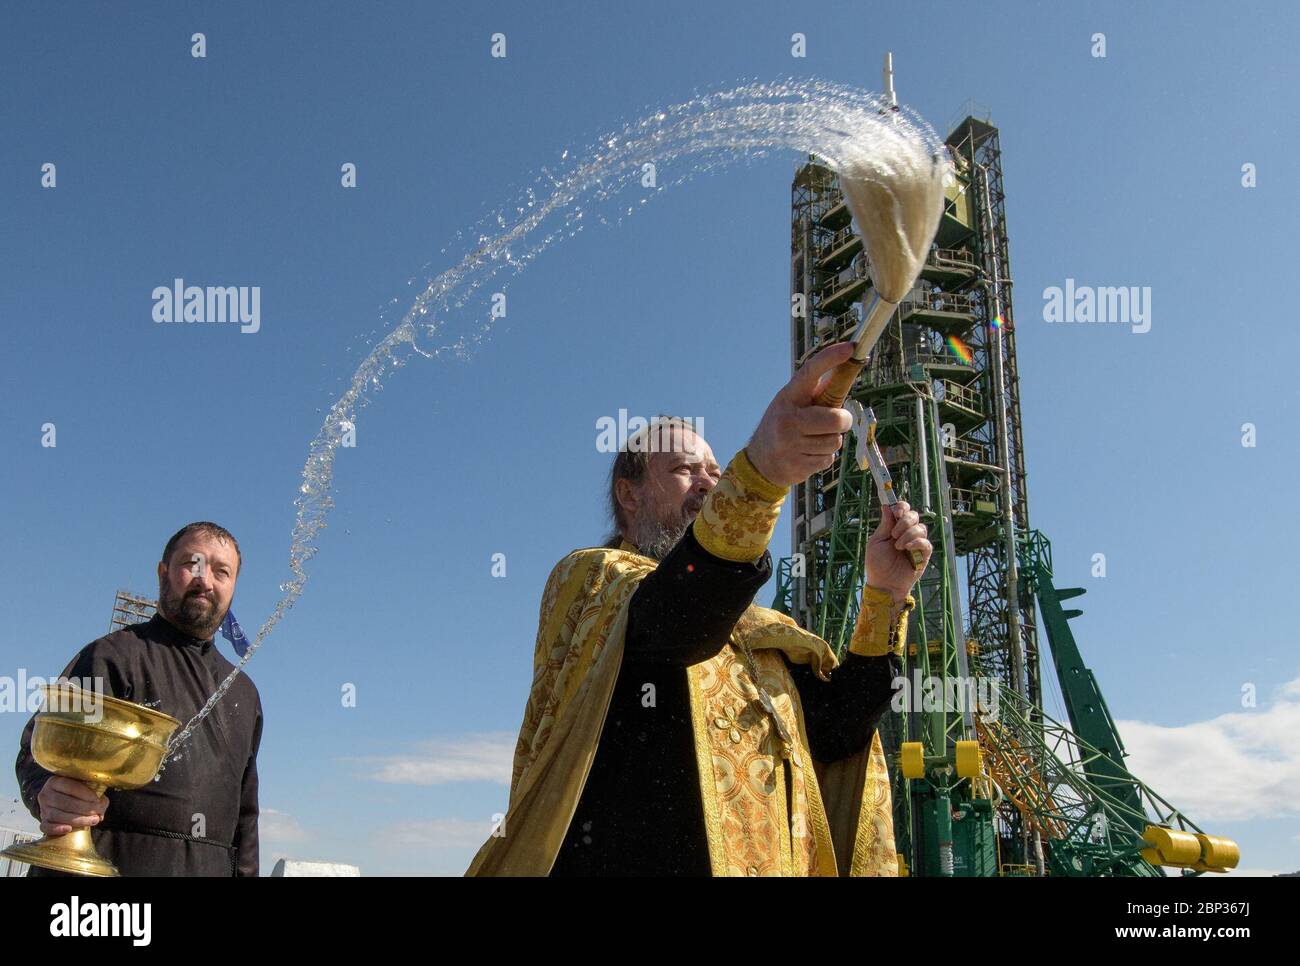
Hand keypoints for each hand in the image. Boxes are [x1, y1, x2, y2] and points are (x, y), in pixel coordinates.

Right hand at [36, 775, 108, 836]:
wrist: (62, 799)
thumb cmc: (76, 791)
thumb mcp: (85, 786)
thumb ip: (95, 792)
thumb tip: (102, 805)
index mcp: (55, 781)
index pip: (70, 786)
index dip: (85, 793)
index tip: (97, 799)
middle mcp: (46, 794)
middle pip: (65, 803)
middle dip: (84, 808)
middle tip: (97, 811)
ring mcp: (43, 809)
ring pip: (57, 815)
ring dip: (78, 820)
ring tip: (93, 820)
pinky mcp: (43, 821)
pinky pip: (46, 827)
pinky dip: (57, 829)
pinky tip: (69, 829)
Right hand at [745, 343, 855, 487]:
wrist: (760, 463)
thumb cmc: (783, 426)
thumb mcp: (792, 404)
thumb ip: (816, 393)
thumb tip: (844, 374)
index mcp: (788, 397)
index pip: (810, 371)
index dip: (831, 358)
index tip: (850, 348)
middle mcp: (788, 419)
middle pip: (836, 419)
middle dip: (842, 421)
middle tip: (836, 421)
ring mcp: (791, 444)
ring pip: (835, 441)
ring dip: (831, 440)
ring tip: (813, 440)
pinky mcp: (798, 466)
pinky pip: (829, 459)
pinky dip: (824, 457)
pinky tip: (808, 454)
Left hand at [865, 500, 931, 603]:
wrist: (884, 583)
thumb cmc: (877, 564)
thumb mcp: (876, 542)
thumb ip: (884, 525)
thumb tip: (886, 506)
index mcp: (894, 527)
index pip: (903, 510)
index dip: (902, 507)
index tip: (897, 512)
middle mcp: (907, 533)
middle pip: (914, 515)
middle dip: (905, 521)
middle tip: (894, 534)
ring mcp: (916, 543)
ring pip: (921, 528)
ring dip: (908, 534)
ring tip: (898, 547)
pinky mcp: (923, 555)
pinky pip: (926, 543)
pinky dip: (917, 542)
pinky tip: (907, 548)